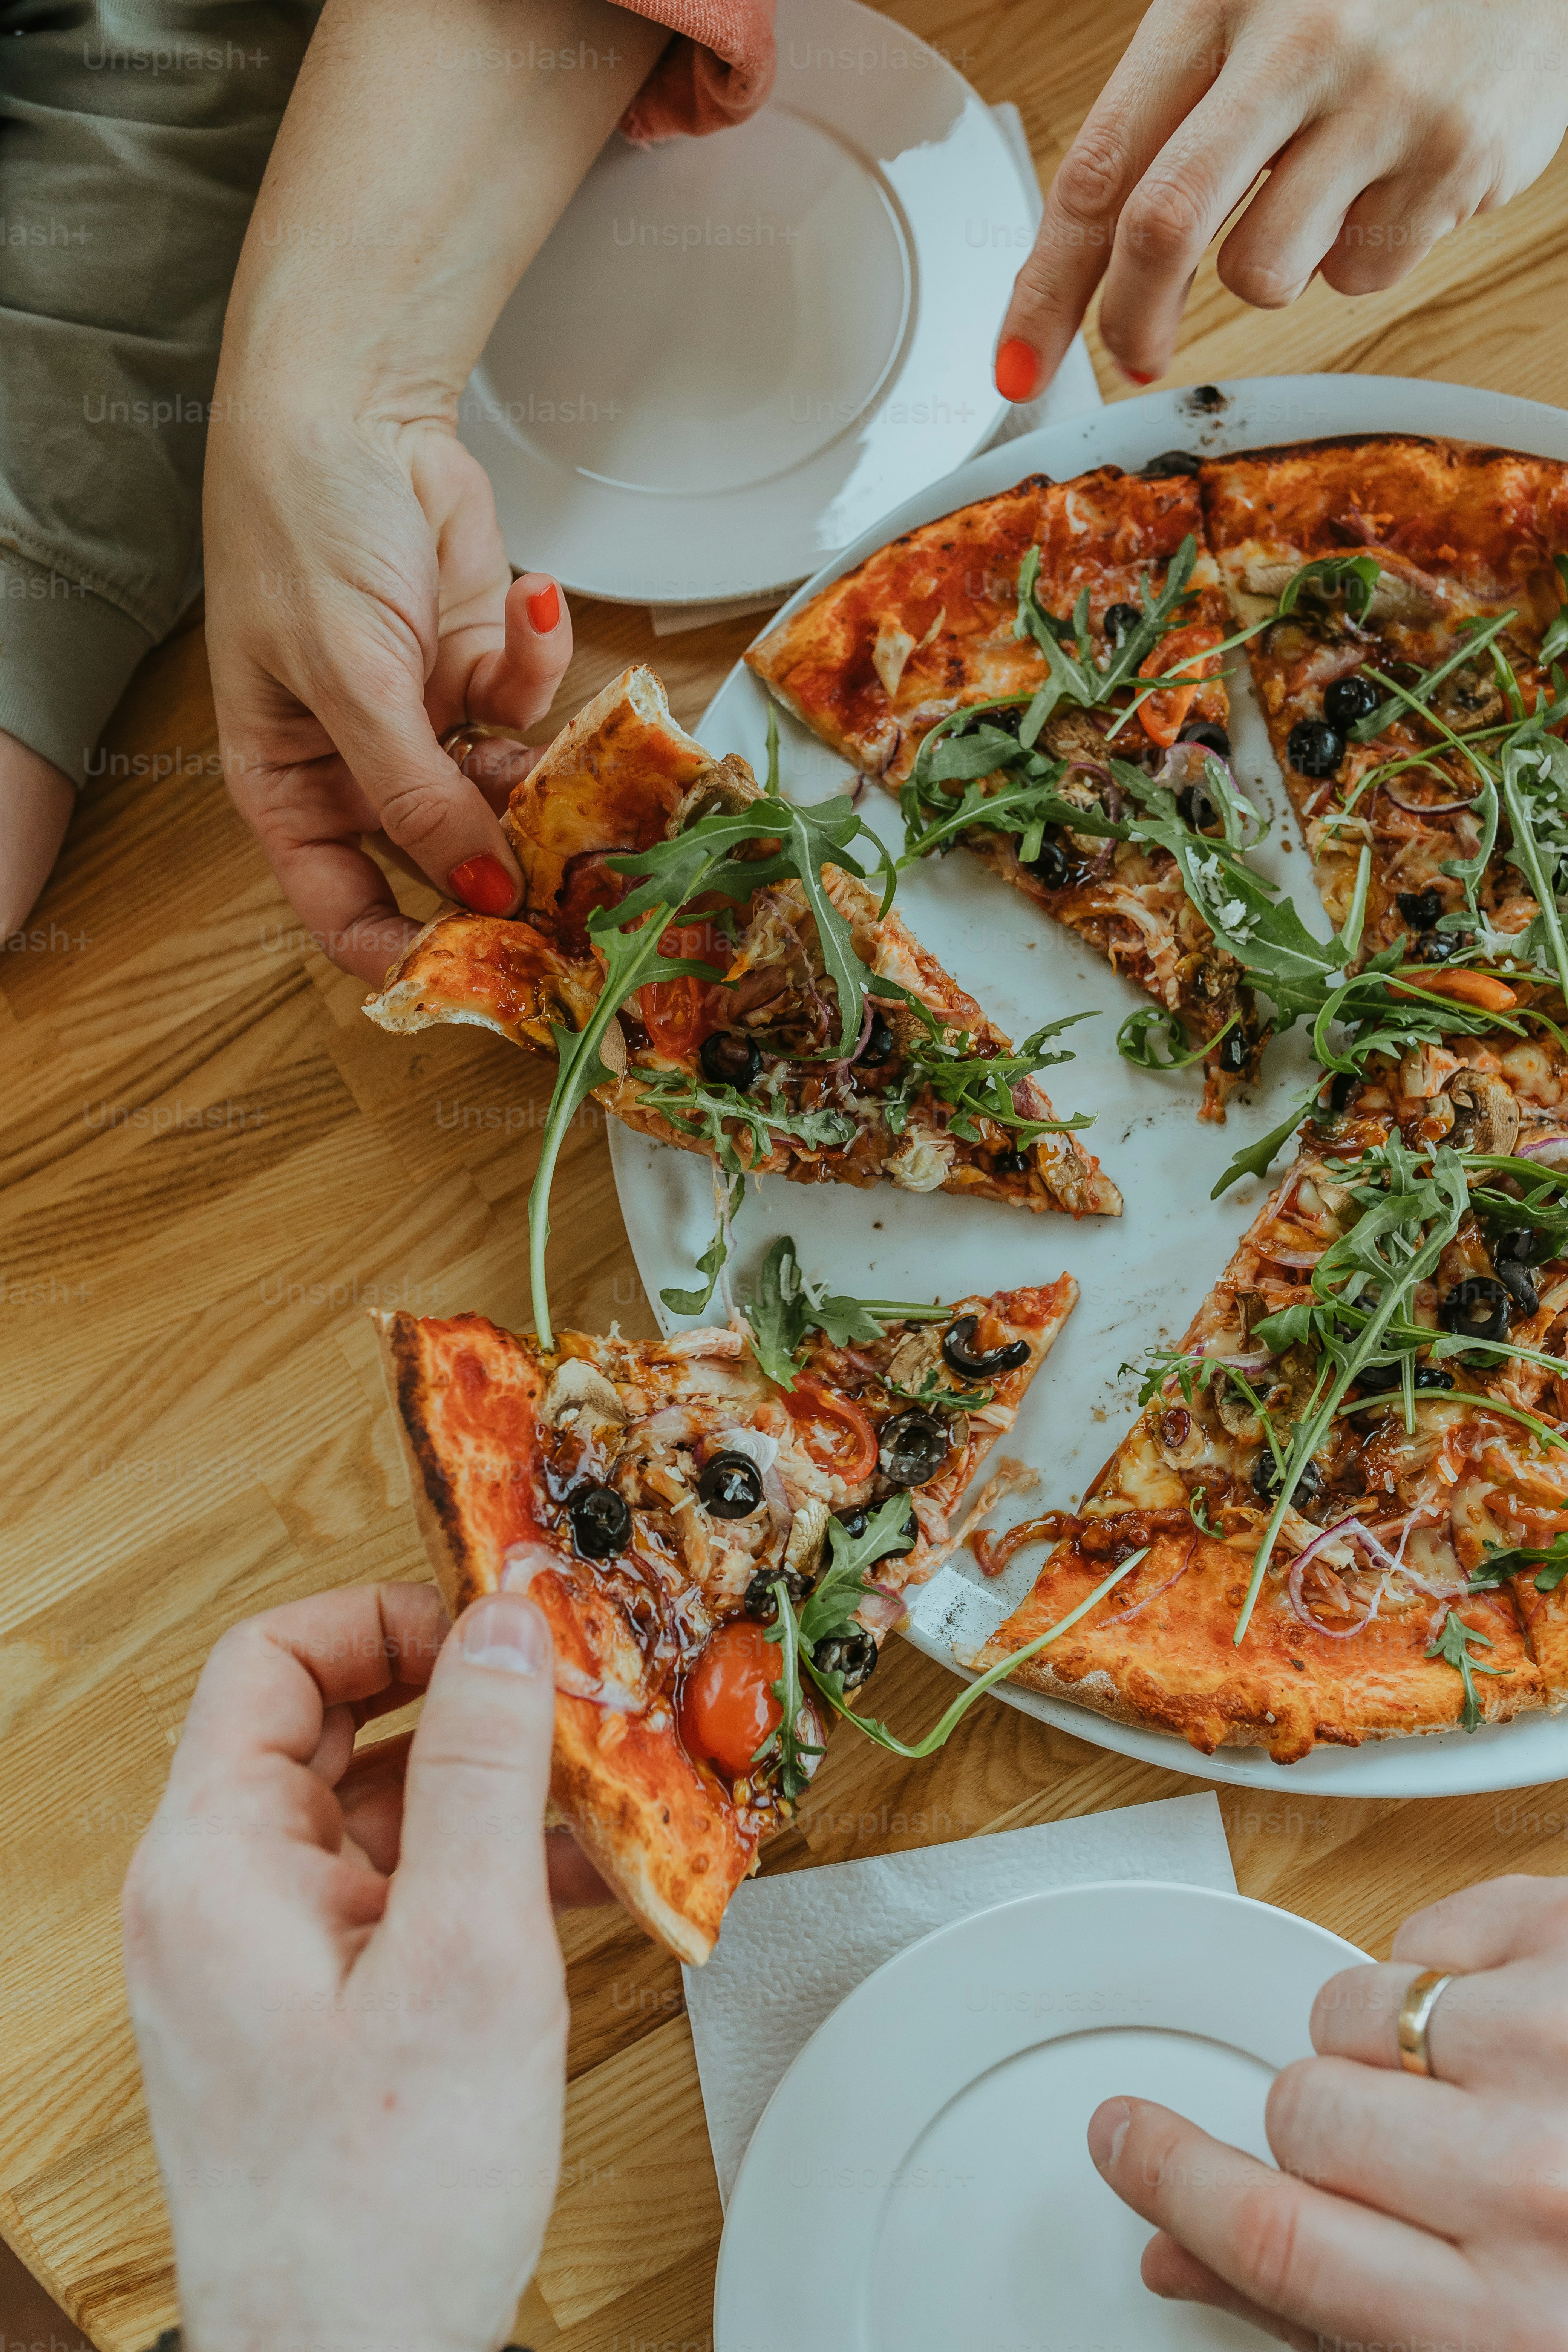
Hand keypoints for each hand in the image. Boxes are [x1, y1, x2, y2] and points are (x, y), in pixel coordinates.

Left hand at [122, 1581, 606, 2351]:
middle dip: (457, 1701)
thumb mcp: (466, 1953)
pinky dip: (478, 1869)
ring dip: (486, 1791)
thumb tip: (501, 1626)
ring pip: (375, 1810)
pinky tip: (574, 1881)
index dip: (385, 1619)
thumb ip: (484, 1772)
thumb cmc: (381, 2206)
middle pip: (328, 1727)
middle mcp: (220, 1897)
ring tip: (596, 1789)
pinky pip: (392, 1889)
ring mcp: (263, 1953)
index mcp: (215, 1864)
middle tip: (561, 1692)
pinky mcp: (311, 2004)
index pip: (273, 1658)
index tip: (489, 1622)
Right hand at [206, 411, 572, 983]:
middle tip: (577, 902)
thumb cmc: (303, 532)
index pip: (340, 904)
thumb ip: (414, 795)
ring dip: (543, 783)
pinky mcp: (479, 668)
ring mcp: (424, 719)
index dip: (404, 951)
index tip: (472, 983)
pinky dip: (541, 665)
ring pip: (502, 795)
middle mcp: (360, 765)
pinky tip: (532, 604)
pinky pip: (529, 707)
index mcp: (292, 783)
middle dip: (504, 878)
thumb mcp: (350, 677)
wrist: (349, 407)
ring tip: (582, 766)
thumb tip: (479, 895)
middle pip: (437, 863)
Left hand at [993, 0, 1567, 398]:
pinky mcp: (1456, 159)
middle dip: (1132, 321)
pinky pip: (1363, 273)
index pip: (1099, 169)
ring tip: (1318, 190)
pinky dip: (1360, 251)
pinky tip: (1393, 172)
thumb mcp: (1255, 8)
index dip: (1046, 286)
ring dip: (1269, 268)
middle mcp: (1298, 42)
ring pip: (1264, 272)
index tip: (1014, 366)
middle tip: (1136, 357)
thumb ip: (1173, 112)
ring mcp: (1383, 104)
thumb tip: (1095, 257)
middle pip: (1162, 228)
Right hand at [1087, 1872, 1567, 2348]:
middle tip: (1408, 2159)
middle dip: (1328, 2130)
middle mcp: (1535, 2186)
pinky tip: (1523, 2032)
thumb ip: (1325, 2311)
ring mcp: (1564, 2054)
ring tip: (1479, 2094)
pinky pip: (1436, 1928)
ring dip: (1388, 2045)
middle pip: (1303, 2114)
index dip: (1174, 2181)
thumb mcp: (1487, 2350)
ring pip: (1352, 2008)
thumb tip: (1181, 2253)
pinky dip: (1461, 1967)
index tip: (1126, 2139)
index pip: (1275, 2236)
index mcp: (1512, 2324)